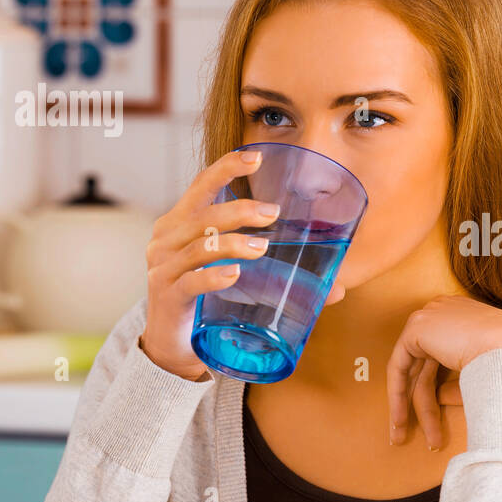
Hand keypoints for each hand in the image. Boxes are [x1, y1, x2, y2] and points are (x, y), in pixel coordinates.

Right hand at [139, 148, 346, 380]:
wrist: (171, 344)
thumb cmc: (206, 298)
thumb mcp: (231, 271)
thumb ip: (273, 269)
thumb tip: (337, 288)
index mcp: (179, 223)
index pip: (200, 186)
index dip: (226, 168)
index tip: (256, 156)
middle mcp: (166, 240)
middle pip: (202, 215)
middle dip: (239, 210)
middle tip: (273, 213)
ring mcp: (163, 269)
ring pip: (199, 247)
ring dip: (234, 243)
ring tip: (263, 247)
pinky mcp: (167, 297)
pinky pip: (191, 283)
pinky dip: (214, 277)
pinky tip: (234, 274)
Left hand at [387, 295, 501, 449]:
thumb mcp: (481, 374)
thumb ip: (459, 383)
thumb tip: (440, 397)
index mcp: (465, 317)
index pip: (440, 356)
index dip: (434, 389)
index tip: (435, 416)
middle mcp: (445, 312)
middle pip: (425, 366)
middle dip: (420, 403)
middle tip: (414, 433)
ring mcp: (430, 316)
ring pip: (412, 370)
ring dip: (409, 407)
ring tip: (410, 438)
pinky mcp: (416, 327)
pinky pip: (399, 367)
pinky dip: (397, 395)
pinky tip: (400, 420)